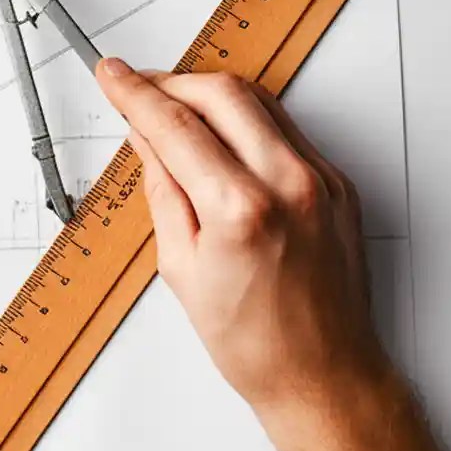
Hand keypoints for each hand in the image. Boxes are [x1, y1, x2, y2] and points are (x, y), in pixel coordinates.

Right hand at [94, 58, 389, 410]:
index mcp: (241, 210)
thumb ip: (163, 190)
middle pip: (222, 93)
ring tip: (175, 112)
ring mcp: (321, 180)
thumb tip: (146, 139)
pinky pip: (285, 130)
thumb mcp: (181, 267)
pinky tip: (220, 141)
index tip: (112, 75)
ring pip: (259, 102)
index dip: (135, 94)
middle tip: (139, 89)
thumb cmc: (254, 342)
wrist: (323, 375)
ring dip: (210, 96)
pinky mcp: (338, 184)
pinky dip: (245, 123)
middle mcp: (289, 184)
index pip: (175, 127)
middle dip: (172, 82)